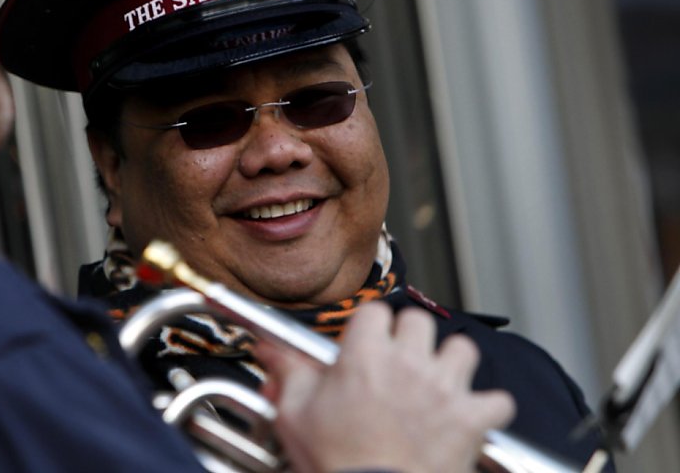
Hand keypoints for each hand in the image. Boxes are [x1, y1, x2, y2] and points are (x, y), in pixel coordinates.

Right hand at [256, 303, 514, 472]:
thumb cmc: (336, 463)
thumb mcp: (296, 414)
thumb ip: (288, 373)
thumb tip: (270, 351)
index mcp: (365, 355)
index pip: (375, 311)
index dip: (370, 327)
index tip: (364, 343)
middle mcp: (408, 363)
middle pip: (419, 322)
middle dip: (410, 338)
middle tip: (398, 362)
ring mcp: (444, 389)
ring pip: (463, 350)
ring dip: (452, 363)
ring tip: (437, 381)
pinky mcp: (471, 420)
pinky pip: (499, 401)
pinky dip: (488, 409)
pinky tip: (471, 416)